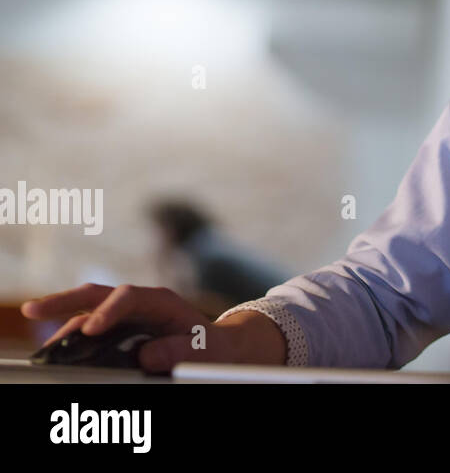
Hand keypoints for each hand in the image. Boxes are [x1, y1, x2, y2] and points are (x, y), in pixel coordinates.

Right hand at [21, 282, 273, 371]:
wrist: (217, 350)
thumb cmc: (212, 348)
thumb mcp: (206, 349)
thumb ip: (181, 350)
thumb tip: (146, 355)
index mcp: (161, 301)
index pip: (129, 296)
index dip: (108, 311)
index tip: (91, 329)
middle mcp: (136, 304)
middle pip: (96, 294)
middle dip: (64, 300)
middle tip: (32, 309)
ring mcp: (122, 316)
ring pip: (84, 313)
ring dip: (60, 323)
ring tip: (41, 345)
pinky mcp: (113, 332)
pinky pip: (86, 330)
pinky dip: (68, 338)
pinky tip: (52, 351)